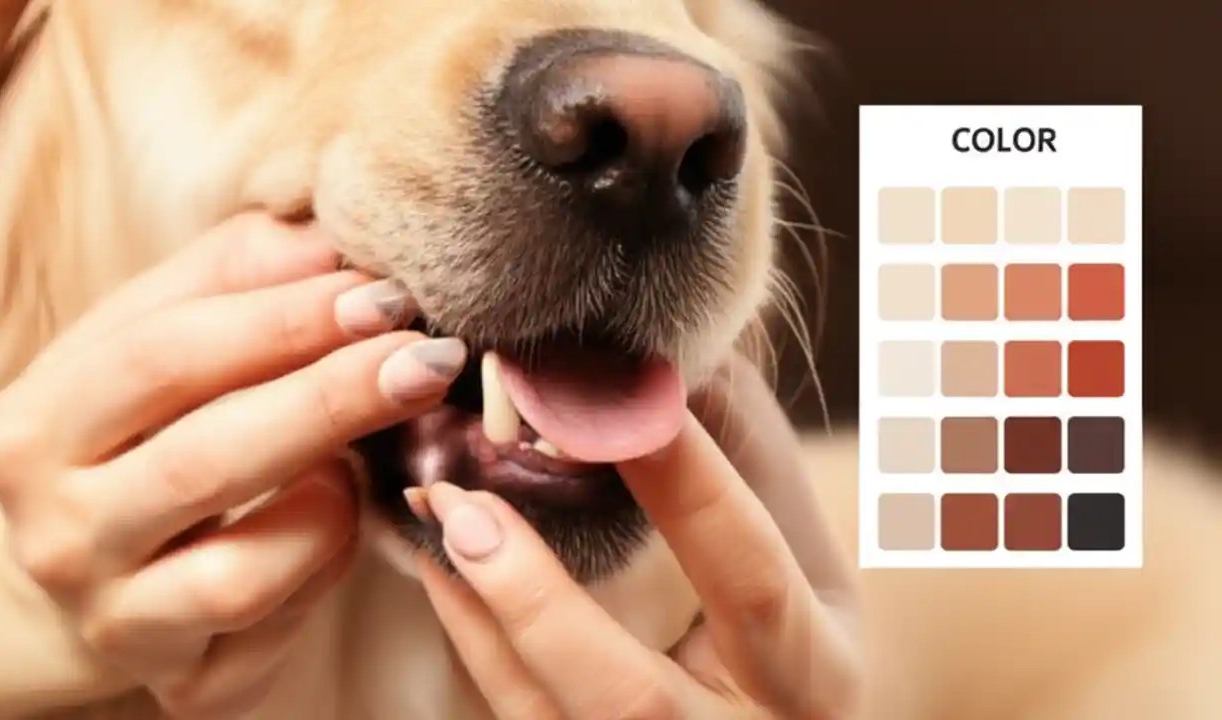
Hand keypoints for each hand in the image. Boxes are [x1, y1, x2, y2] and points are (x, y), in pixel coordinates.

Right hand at [0, 215, 466, 717]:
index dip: (284, 321)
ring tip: (361, 455)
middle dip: (332, 398)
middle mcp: (58, 533)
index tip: (383, 293)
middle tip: (427, 357)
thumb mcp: (157, 334)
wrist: (84, 558)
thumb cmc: (140, 425)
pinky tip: (340, 517)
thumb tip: (331, 240)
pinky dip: (329, 562)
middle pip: (206, 459)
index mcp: (35, 425)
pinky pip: (278, 627)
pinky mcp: (180, 680)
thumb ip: (234, 276)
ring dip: (330, 499)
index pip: (163, 358)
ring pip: (242, 569)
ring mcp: (113, 618)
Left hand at [412, 355, 861, 718]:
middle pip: (630, 699)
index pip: (751, 580)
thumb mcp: (808, 556)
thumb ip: (756, 459)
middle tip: (463, 500)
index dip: (687, 484)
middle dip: (538, 600)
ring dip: (480, 613)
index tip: (615, 388)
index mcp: (816, 680)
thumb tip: (680, 350)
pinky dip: (473, 636)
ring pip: (551, 719)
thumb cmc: (803, 627)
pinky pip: (518, 717)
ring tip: (437, 513)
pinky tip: (443, 558)